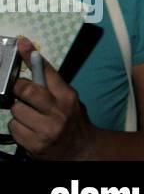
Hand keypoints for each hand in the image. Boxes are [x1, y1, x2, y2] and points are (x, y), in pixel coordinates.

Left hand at [10, 37, 97, 159]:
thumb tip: (34, 64)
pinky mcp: (34, 145)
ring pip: (16, 110)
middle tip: (20, 89)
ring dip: (18, 112)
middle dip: (19, 88)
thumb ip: (53, 86)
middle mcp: (58, 112)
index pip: (48, 72)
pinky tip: (28, 129)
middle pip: (27, 91)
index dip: (32, 57)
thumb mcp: (69, 100)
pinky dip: (17, 127)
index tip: (23, 44)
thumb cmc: (73, 120)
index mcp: (68, 97)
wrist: (81, 149)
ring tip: (29, 116)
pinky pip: (13, 128)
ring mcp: (46, 130)